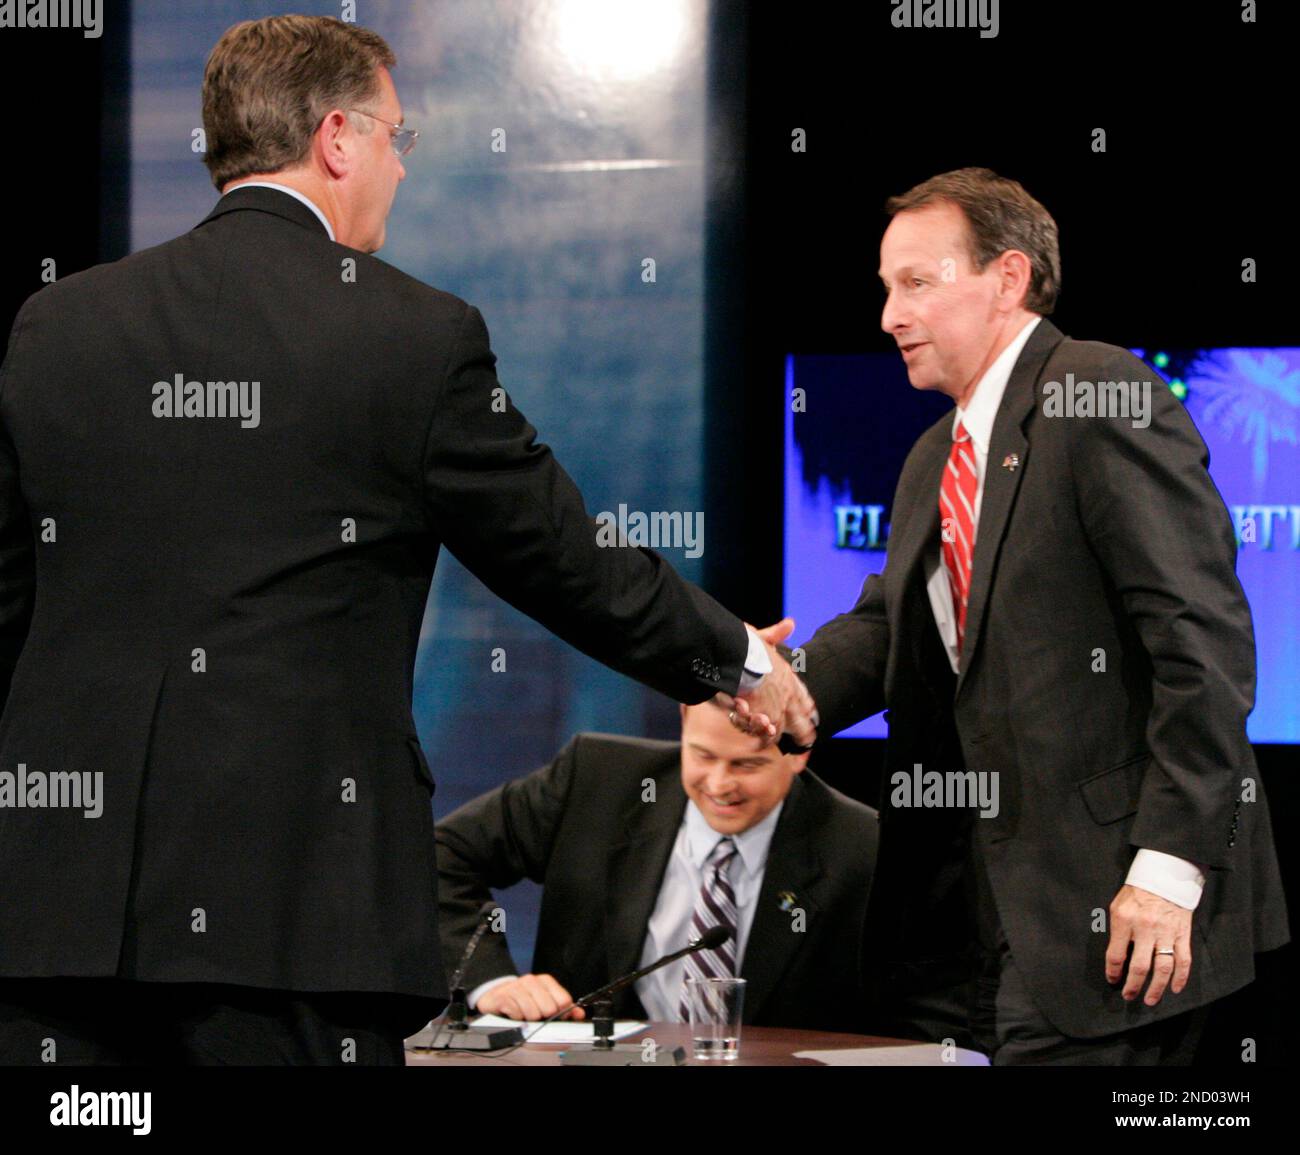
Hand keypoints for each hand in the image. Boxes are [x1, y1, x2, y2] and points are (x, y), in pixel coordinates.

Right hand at [475, 973, 583, 1020]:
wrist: (496, 995)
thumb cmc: (522, 999)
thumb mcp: (544, 1000)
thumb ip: (563, 1008)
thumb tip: (580, 1014)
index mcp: (545, 981)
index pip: (564, 1000)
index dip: (561, 1013)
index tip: (554, 1016)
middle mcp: (532, 981)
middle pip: (550, 1009)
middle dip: (543, 1017)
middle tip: (535, 1015)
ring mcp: (517, 987)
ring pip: (533, 1014)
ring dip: (528, 1019)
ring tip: (523, 1014)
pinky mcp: (504, 996)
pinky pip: (517, 1014)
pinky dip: (516, 1018)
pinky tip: (514, 1013)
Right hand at [730, 617, 817, 748]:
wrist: (734, 657)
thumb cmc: (744, 646)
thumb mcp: (761, 637)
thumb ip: (776, 634)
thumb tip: (790, 623)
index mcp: (788, 678)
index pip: (803, 697)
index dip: (808, 707)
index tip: (813, 716)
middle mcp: (786, 697)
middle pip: (800, 721)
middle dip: (804, 732)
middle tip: (807, 741)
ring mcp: (775, 709)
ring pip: (783, 730)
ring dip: (779, 734)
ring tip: (779, 738)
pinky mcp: (761, 718)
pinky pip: (765, 734)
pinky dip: (763, 736)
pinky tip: (762, 736)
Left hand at [1105, 884, 1192, 1005]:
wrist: (1163, 877)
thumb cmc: (1136, 893)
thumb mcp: (1117, 907)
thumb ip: (1116, 931)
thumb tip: (1115, 958)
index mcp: (1125, 921)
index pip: (1116, 954)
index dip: (1113, 971)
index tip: (1112, 980)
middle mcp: (1145, 929)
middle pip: (1140, 966)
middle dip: (1133, 985)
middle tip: (1129, 996)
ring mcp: (1166, 933)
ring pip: (1163, 968)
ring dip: (1157, 988)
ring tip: (1150, 1000)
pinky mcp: (1182, 934)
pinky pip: (1184, 960)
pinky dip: (1181, 977)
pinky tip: (1175, 989)